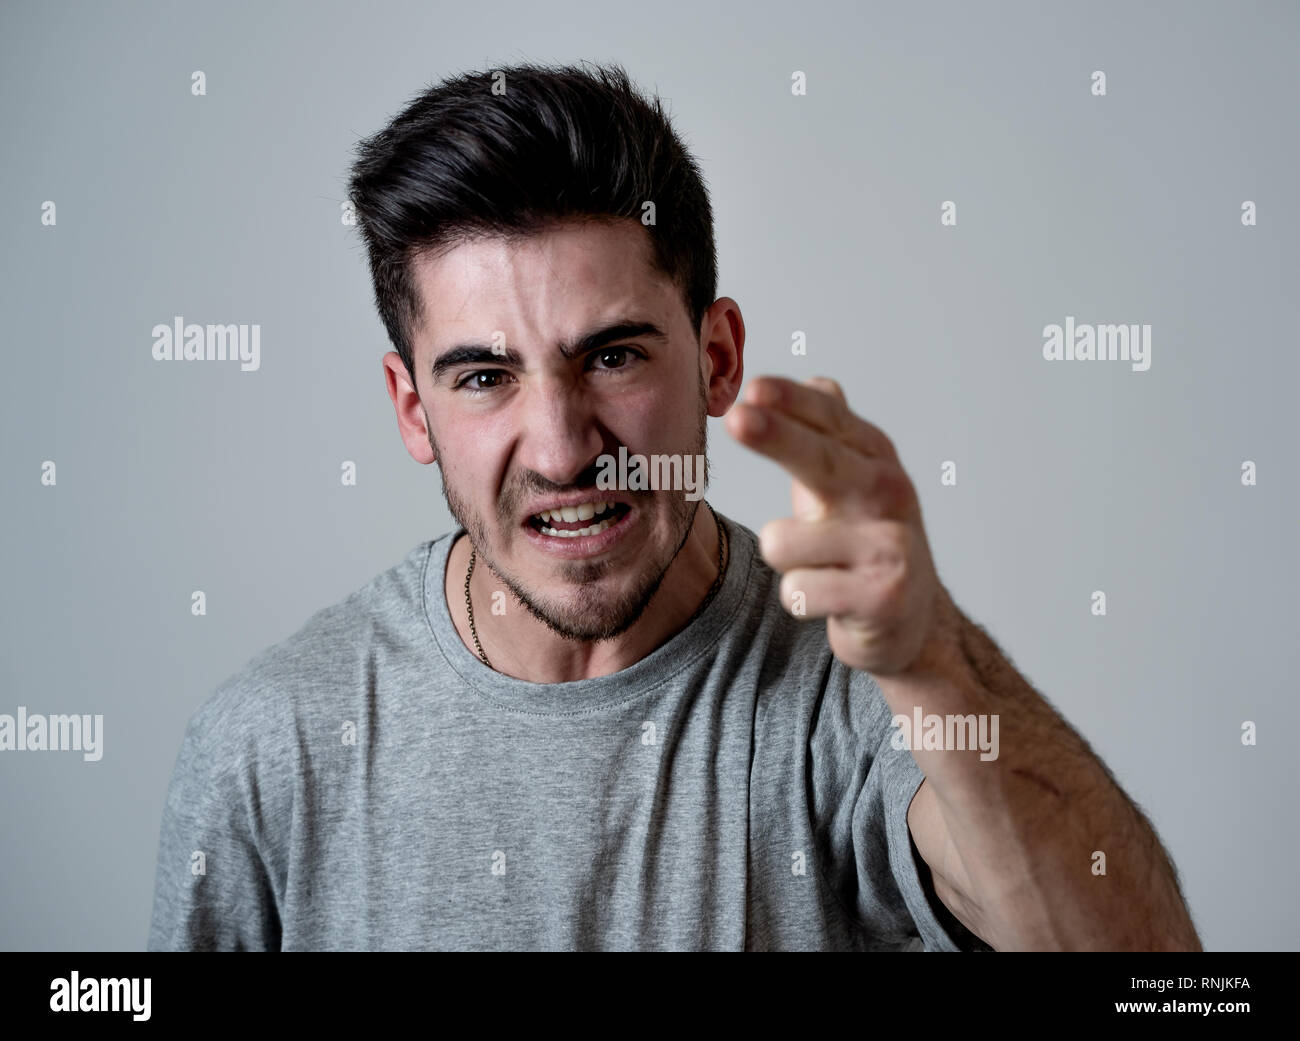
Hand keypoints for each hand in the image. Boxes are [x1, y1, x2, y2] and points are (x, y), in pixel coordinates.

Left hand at [724, 375, 952, 674]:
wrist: (910, 618)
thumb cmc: (862, 540)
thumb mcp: (849, 482)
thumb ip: (829, 433)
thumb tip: (819, 380)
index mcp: (874, 458)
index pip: (829, 421)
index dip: (792, 403)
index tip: (754, 388)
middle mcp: (888, 494)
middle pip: (822, 462)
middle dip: (779, 438)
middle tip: (740, 419)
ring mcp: (890, 546)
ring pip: (783, 542)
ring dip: (785, 558)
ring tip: (819, 566)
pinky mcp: (883, 596)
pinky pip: (797, 590)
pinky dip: (799, 598)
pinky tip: (830, 597)